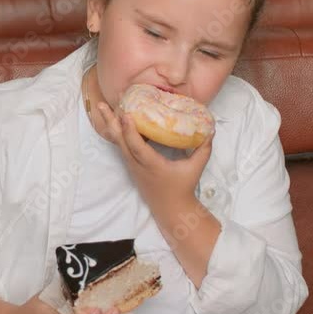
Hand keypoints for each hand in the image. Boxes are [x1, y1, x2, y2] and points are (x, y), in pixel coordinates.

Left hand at [96, 102, 213, 211]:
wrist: (170, 208)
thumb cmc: (183, 188)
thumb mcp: (195, 169)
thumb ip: (203, 150)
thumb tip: (211, 130)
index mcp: (152, 165)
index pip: (137, 147)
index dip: (130, 131)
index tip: (126, 114)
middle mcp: (137, 165)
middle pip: (120, 142)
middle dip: (111, 122)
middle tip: (101, 105)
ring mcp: (132, 166)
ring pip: (118, 143)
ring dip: (111, 125)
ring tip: (103, 109)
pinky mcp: (131, 166)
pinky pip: (122, 147)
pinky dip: (118, 133)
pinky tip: (117, 121)